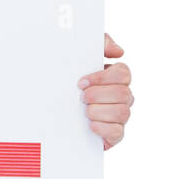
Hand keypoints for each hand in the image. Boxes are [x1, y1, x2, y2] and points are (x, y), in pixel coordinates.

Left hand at [78, 32, 132, 150]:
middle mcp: (122, 96)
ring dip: (99, 111)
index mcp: (116, 78)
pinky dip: (103, 129)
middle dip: (98, 95)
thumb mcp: (81, 58)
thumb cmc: (71, 83)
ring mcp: (120, 115)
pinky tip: (90, 125)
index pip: (123, 73)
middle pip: (123, 93)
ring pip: (122, 112)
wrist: (54, 112)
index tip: (82, 82)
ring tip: (84, 111)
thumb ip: (101, 44)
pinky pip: (117, 133)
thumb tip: (118, 51)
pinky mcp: (113, 134)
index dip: (102, 78)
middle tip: (82, 97)